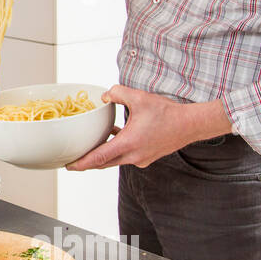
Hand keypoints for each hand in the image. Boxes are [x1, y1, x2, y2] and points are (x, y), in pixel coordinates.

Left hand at [66, 86, 232, 170]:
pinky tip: (114, 134)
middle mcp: (133, 156)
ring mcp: (141, 159)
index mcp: (128, 144)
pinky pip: (126, 155)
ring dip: (102, 155)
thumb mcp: (139, 98)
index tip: (69, 166)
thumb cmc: (168, 113)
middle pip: (103, 163)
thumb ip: (117, 93)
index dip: (81, 163)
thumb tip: (104, 96)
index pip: (99, 158)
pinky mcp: (147, 156)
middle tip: (72, 160)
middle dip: (87, 162)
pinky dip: (116, 148)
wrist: (192, 124)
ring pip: (114, 160)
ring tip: (89, 147)